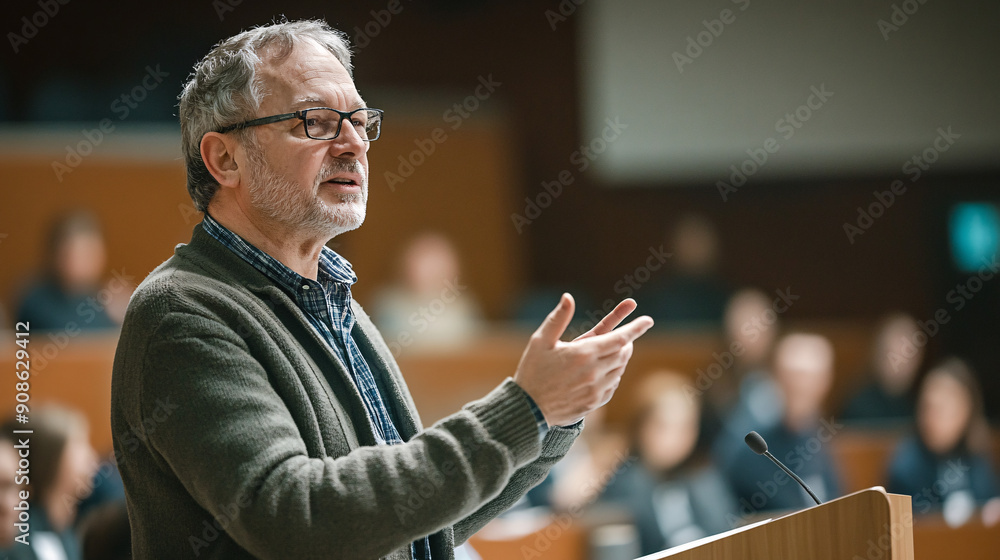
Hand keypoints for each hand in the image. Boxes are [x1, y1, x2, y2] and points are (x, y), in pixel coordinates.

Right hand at [513, 294, 653, 426]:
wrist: (528, 410)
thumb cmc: (532, 371)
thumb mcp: (541, 341)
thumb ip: (558, 318)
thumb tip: (568, 297)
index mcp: (583, 353)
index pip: (619, 338)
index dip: (636, 328)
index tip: (648, 320)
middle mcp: (594, 372)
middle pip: (623, 353)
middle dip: (627, 342)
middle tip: (626, 336)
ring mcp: (596, 389)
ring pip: (620, 370)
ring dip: (620, 358)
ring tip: (613, 351)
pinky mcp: (595, 403)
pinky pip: (613, 385)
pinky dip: (613, 374)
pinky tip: (604, 371)